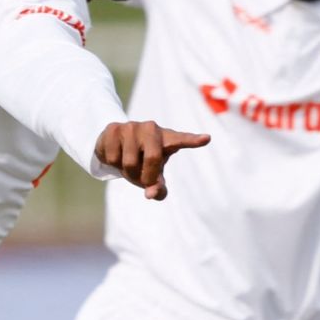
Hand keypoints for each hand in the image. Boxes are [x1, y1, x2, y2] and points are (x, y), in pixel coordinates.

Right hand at [94, 121, 210, 199]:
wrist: (114, 144)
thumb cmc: (141, 161)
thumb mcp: (153, 175)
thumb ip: (158, 188)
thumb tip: (150, 193)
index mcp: (167, 139)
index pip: (182, 140)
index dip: (194, 140)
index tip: (206, 139)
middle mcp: (152, 129)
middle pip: (153, 159)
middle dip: (146, 177)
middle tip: (142, 179)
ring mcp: (132, 126)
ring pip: (129, 163)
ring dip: (127, 173)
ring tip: (127, 164)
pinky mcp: (114, 128)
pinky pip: (112, 158)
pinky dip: (113, 164)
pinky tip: (115, 155)